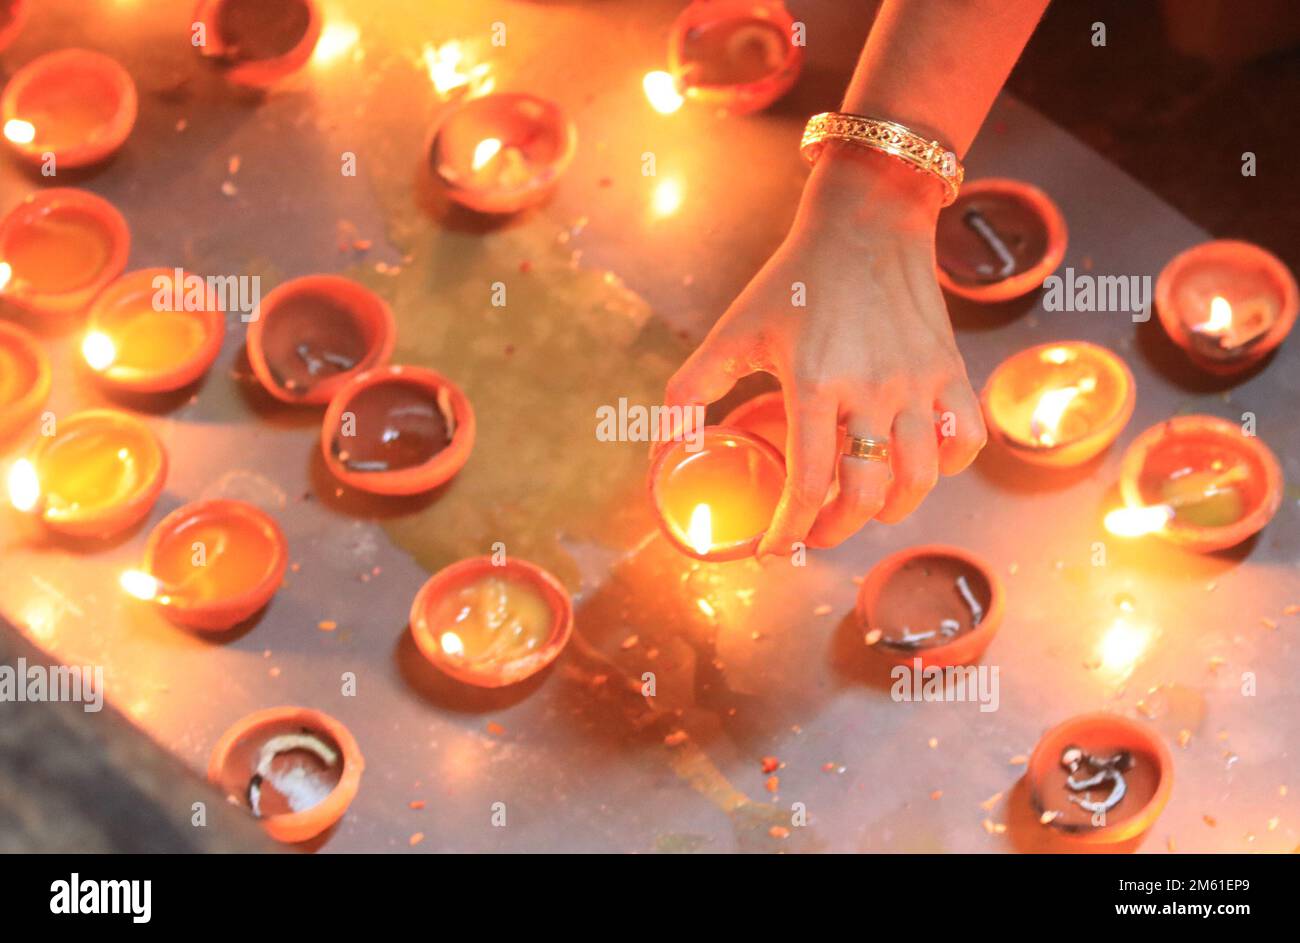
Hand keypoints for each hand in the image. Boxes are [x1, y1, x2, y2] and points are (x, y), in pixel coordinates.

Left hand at [663, 144, 985, 554]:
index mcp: (816, 382)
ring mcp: (920, 382)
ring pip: (919, 479)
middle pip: (867, 492)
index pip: (808, 482)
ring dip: (889, 509)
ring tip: (863, 505)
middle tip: (814, 531)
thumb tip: (661, 451)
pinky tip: (913, 465)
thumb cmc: (793, 280)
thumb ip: (689, 392)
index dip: (790, 529)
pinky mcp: (951, 371)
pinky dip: (943, 468)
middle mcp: (874, 388)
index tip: (775, 551)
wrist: (865, 223)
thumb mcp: (733, 332)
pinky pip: (965, 442)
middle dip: (836, 529)